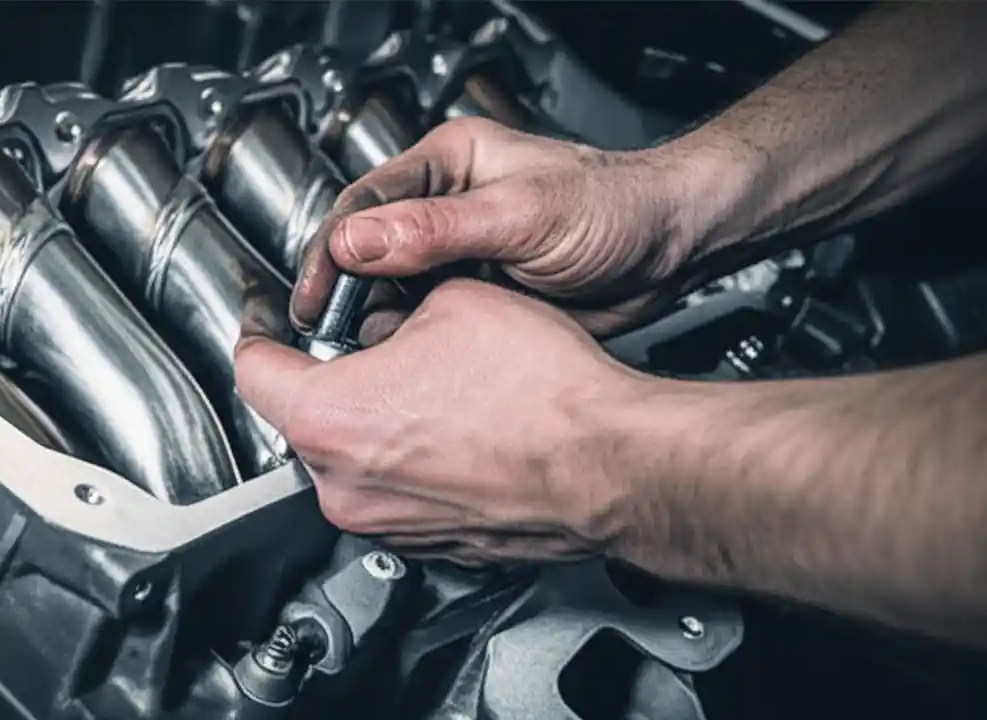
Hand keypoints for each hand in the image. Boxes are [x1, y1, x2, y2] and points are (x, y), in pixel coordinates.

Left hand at [236, 278, 650, 565]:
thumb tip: (387, 319)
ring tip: (432, 386)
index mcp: (330, 417)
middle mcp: (344, 485)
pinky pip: (395, 491)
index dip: (259, 328)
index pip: (253, 368)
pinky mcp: (428, 543)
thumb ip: (392, 309)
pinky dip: (411, 460)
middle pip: (304, 417)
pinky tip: (458, 427)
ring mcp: (385, 523)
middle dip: (332, 375)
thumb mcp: (451, 302)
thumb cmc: (543, 394)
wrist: (611, 464)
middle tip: (375, 342)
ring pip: (351, 458)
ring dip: (374, 420)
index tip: (267, 318)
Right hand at [293, 116, 715, 335]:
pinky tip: (408, 365)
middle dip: (347, 295)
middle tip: (332, 337)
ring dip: (378, 324)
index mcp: (447, 166)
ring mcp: (458, 256)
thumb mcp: (524, 214)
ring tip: (368, 357)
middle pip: (367, 252)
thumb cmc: (616, 207)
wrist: (671, 250)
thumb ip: (439, 228)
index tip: (314, 295)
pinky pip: (426, 322)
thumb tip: (358, 241)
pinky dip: (412, 345)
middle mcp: (443, 209)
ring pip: (392, 292)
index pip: (365, 204)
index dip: (331, 251)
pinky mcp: (475, 298)